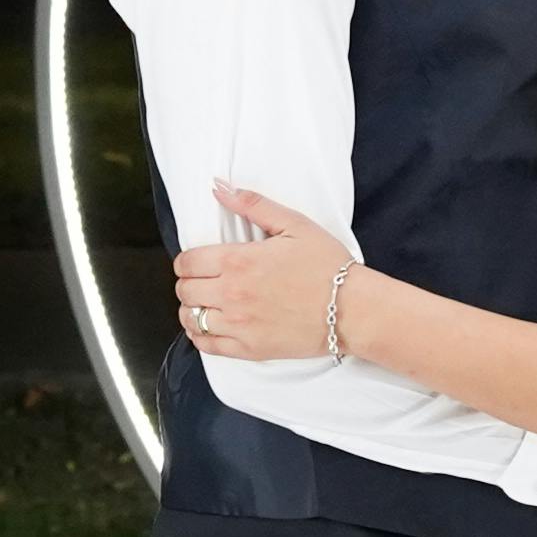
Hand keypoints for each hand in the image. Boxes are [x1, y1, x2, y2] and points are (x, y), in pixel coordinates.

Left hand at [176, 184, 355, 363]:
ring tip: (206, 304)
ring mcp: (239, 324)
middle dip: (189, 283)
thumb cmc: (328, 266)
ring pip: (191, 318)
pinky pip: (207, 345)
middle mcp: (232, 293)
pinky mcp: (249, 348)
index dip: (187, 261)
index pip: (187, 262)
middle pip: (184, 290)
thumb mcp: (294, 224)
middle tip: (204, 281)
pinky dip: (200, 336)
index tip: (197, 262)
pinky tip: (210, 327)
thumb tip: (220, 188)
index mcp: (239, 260)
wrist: (352, 310)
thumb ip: (252, 204)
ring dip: (192, 309)